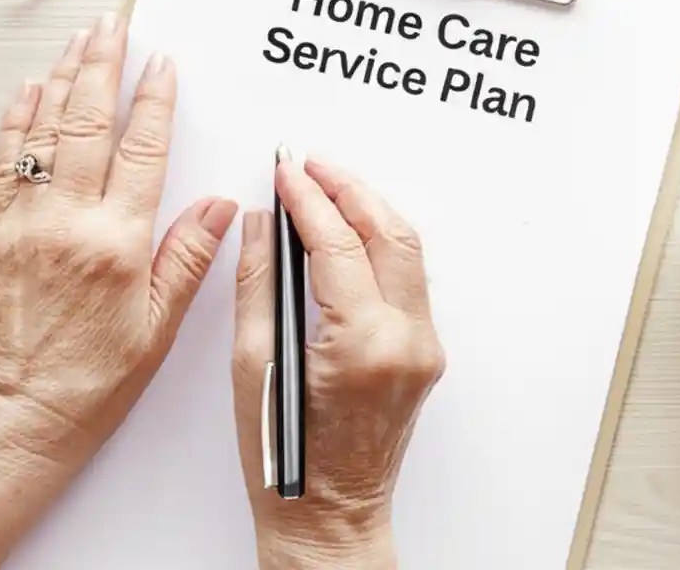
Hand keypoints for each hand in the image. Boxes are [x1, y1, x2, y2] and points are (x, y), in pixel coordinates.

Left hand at [0, 18, 238, 569]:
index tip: (163, 65)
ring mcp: (23, 221)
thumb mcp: (158, 327)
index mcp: (116, 243)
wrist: (17, 414)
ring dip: (62, 79)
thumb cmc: (91, 382)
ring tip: (78, 40)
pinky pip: (4, 161)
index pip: (141, 150)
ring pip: (44, 131)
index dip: (154, 101)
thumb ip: (187, 257)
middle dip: (103, 65)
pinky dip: (17, 120)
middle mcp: (67, 221)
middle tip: (114, 25)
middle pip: (88, 122)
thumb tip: (218, 206)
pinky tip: (28, 92)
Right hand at [232, 158, 444, 569]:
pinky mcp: (424, 353)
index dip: (307, 199)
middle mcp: (406, 341)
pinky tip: (350, 232)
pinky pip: (407, 281)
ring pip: (407, 252)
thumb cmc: (289, 458)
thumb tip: (261, 225)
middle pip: (388, 235)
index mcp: (364, 345)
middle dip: (348, 189)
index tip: (285, 170)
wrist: (329, 515)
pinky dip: (379, 245)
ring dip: (368, 211)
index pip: (338, 245)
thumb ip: (259, 285)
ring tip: (327, 186)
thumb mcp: (255, 366)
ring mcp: (423, 348)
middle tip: (309, 165)